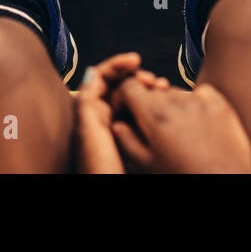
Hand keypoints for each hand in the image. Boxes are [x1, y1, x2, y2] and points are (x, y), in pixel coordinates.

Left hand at [74, 53, 169, 172]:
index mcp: (88, 112)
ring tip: (163, 88)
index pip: (102, 76)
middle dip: (137, 76)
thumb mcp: (89, 132)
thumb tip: (93, 72)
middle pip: (120, 84)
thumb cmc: (97, 170)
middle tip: (154, 80)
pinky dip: (151, 105)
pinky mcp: (130, 139)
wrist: (109, 191)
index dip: (118, 64)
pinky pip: (141, 114)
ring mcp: (116, 128)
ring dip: (146, 89)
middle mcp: (100, 117)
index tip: (136, 60)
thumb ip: (87, 102)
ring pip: (132, 99)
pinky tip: (163, 104)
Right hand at [109, 79, 250, 173]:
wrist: (225, 181)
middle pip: (153, 92)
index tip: (127, 109)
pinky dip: (196, 104)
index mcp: (154, 114)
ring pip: (176, 93)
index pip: (129, 86)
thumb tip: (118, 125)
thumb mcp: (148, 165)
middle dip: (149, 106)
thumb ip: (128, 141)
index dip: (124, 97)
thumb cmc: (185, 177)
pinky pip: (200, 93)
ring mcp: (200, 99)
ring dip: (173, 106)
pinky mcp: (219, 102)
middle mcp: (176, 101)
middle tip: (155, 130)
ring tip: (180, 133)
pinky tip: (198, 126)